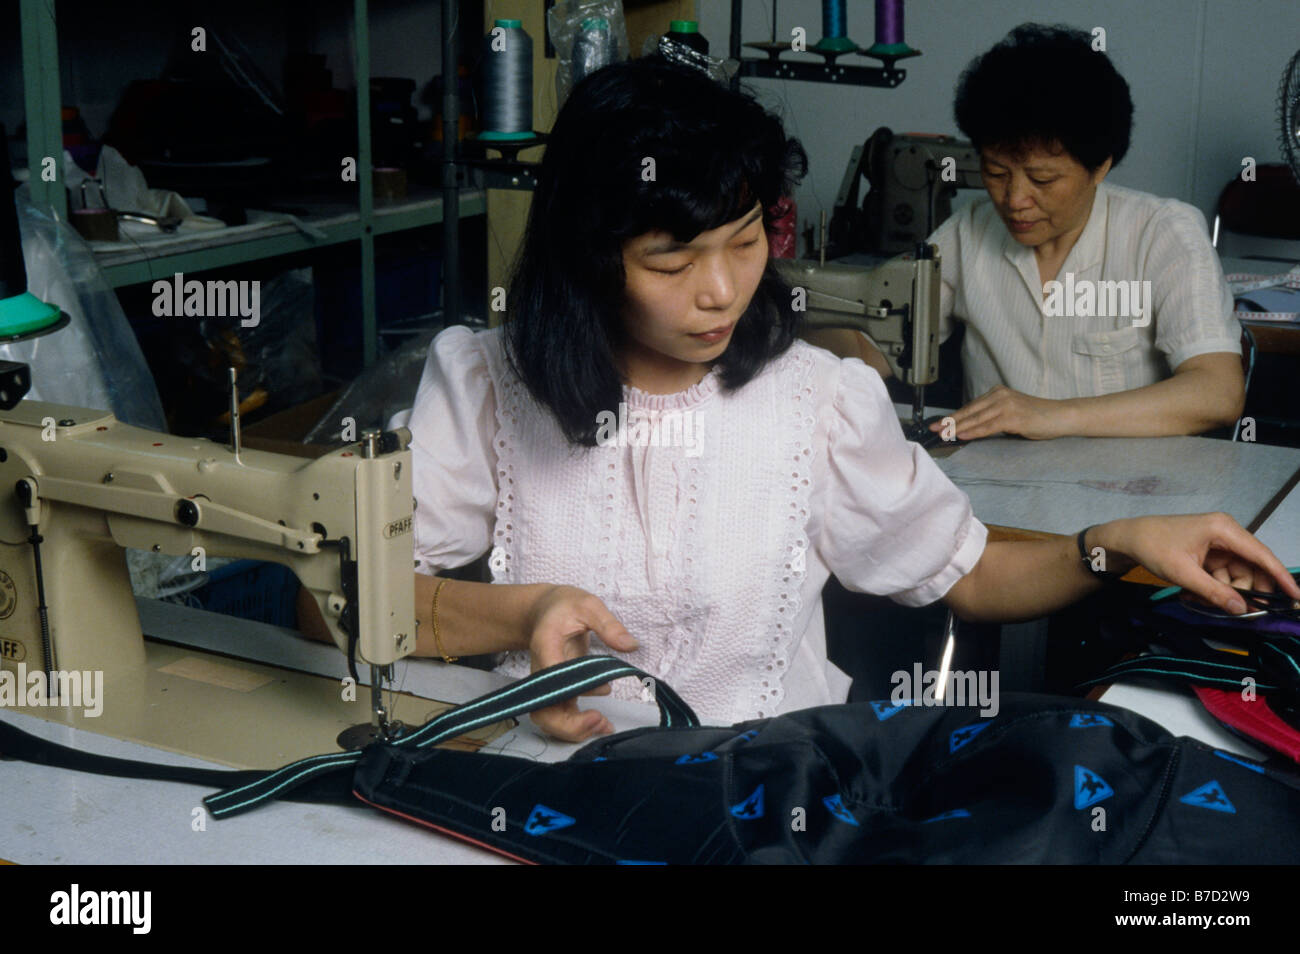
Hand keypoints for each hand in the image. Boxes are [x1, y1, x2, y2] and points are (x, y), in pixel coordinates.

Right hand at [524, 585, 639, 741]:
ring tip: (605, 726)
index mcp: (546, 646)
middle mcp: (541, 671)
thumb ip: (608, 625)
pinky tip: (600, 723)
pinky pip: (558, 716)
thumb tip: (630, 645)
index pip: (555, 675)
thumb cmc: (565, 607)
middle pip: (543, 708)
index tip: (604, 687)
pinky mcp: (554, 691)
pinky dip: (575, 726)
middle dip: (569, 724)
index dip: (576, 688)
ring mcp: (546, 685)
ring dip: (573, 730)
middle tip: (600, 721)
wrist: (543, 611)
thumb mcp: (589, 606)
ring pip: (548, 719)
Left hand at [930, 386, 1070, 440]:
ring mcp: (1006, 405)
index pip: (970, 406)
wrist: (1061, 416)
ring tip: (942, 435)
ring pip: (976, 419)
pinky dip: (974, 431)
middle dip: (949, 422)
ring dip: (957, 428)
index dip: (952, 416)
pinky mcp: (1013, 417)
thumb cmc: (1037, 417)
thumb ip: (992, 416)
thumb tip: (970, 427)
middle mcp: (1000, 395)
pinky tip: (962, 435)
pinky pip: (988, 426)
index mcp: (997, 393)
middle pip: (969, 412)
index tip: (937, 424)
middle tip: (932, 430)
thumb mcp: (1010, 414)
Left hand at [1096, 513, 1299, 614]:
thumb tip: (1241, 610)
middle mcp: (1227, 532)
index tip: (1296, 597)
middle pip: (1252, 567)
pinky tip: (1198, 596)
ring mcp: (1219, 542)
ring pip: (1238, 574)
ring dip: (1227, 592)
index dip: (1281, 577)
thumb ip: (1214, 592)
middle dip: (1247, 591)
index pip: (1261, 555)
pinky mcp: (1211, 551)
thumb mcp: (1183, 574)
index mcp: (1224, 529)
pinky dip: (1216, 588)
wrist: (1129, 537)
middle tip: (1240, 613)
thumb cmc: (1154, 547)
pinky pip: (1224, 574)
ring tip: (1201, 602)